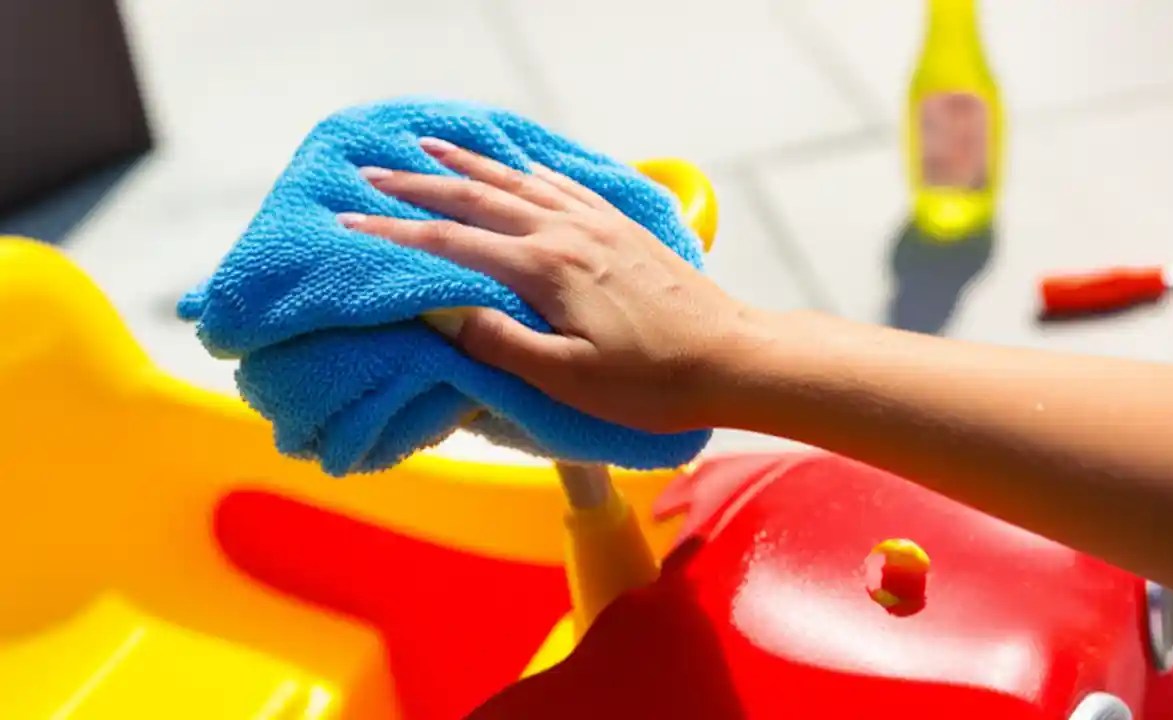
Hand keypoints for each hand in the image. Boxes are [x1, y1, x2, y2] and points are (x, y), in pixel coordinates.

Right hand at [338, 138, 758, 431]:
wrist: (731, 357)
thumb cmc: (651, 382)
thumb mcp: (569, 380)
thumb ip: (501, 343)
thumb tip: (441, 312)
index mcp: (545, 270)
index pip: (453, 245)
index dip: (396, 234)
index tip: (349, 222)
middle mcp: (567, 233)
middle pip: (479, 200)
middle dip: (420, 187)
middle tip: (372, 174)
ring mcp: (597, 226)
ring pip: (519, 183)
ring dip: (469, 166)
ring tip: (430, 148)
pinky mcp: (622, 228)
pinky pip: (564, 185)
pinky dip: (529, 171)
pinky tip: (519, 167)